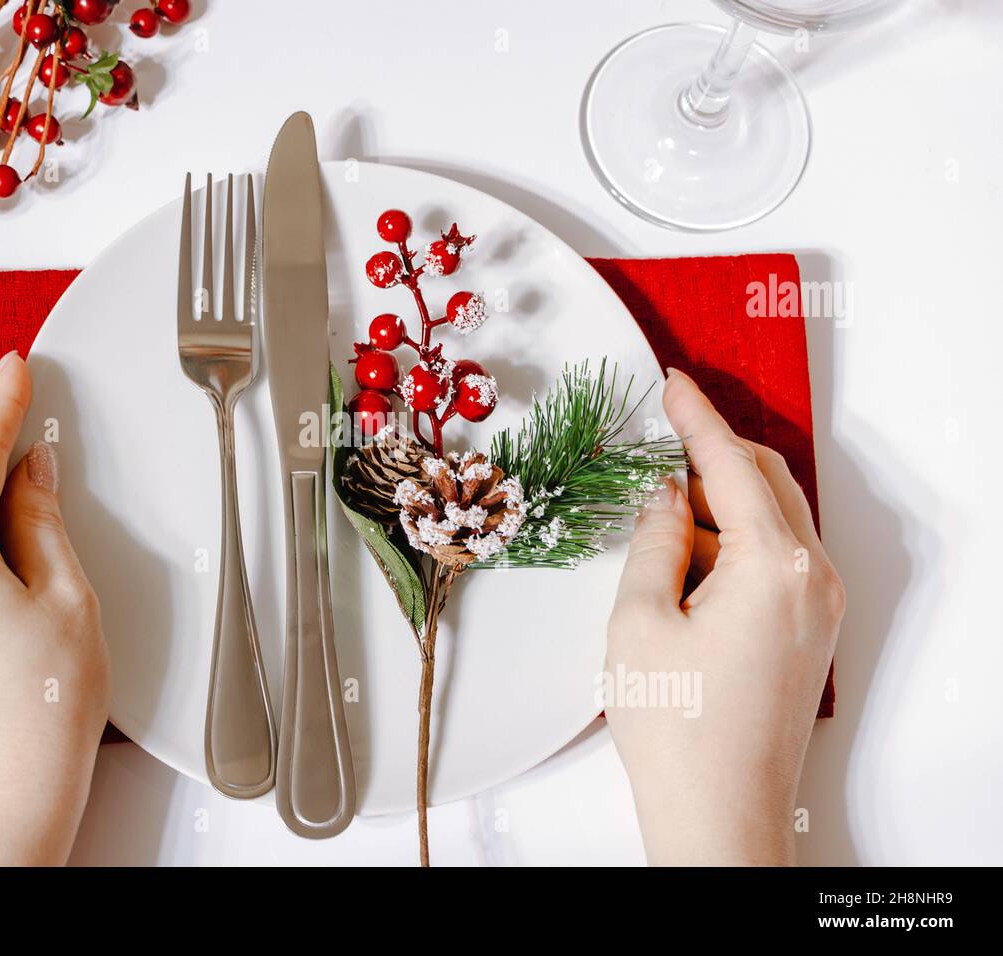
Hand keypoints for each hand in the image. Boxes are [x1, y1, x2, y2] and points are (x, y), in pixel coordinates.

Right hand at [605, 368, 843, 865]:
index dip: (695, 419)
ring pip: (771, 521)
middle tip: (656, 449)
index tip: (673, 382)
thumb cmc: (677, 728)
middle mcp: (812, 578)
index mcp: (774, 566)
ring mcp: (818, 608)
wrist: (719, 816)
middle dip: (710, 460)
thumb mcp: (639, 620)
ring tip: (656, 536)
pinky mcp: (808, 633)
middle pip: (766, 483)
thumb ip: (654, 540)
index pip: (731, 466)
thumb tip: (666, 496)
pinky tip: (684, 570)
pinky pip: (775, 561)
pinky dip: (731, 547)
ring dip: (717, 509)